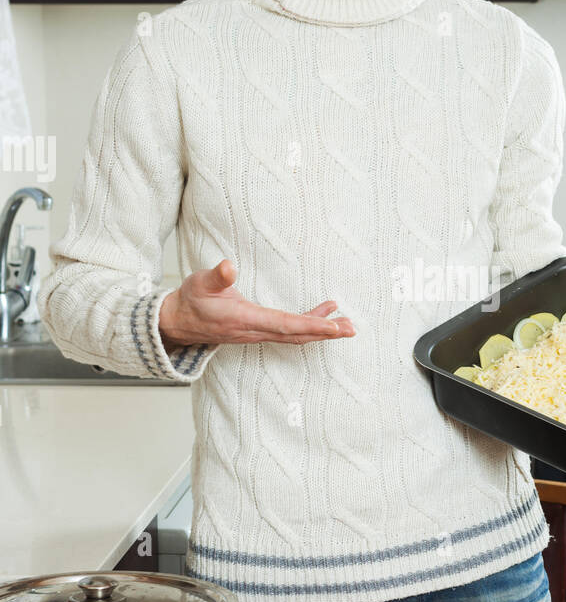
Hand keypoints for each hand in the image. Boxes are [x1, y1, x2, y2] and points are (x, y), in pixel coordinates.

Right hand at [158, 259, 355, 348]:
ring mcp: (258, 333)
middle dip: (325, 333)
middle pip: (296, 335)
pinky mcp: (259, 330)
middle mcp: (255, 331)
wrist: (179, 322)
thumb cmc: (191, 301)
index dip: (311, 326)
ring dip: (321, 330)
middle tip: (351, 329)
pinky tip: (323, 314)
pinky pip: (289, 331)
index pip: (284, 325)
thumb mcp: (199, 283)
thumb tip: (228, 266)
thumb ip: (216, 277)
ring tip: (346, 325)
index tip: (334, 327)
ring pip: (295, 335)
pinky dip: (308, 324)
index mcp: (245, 319)